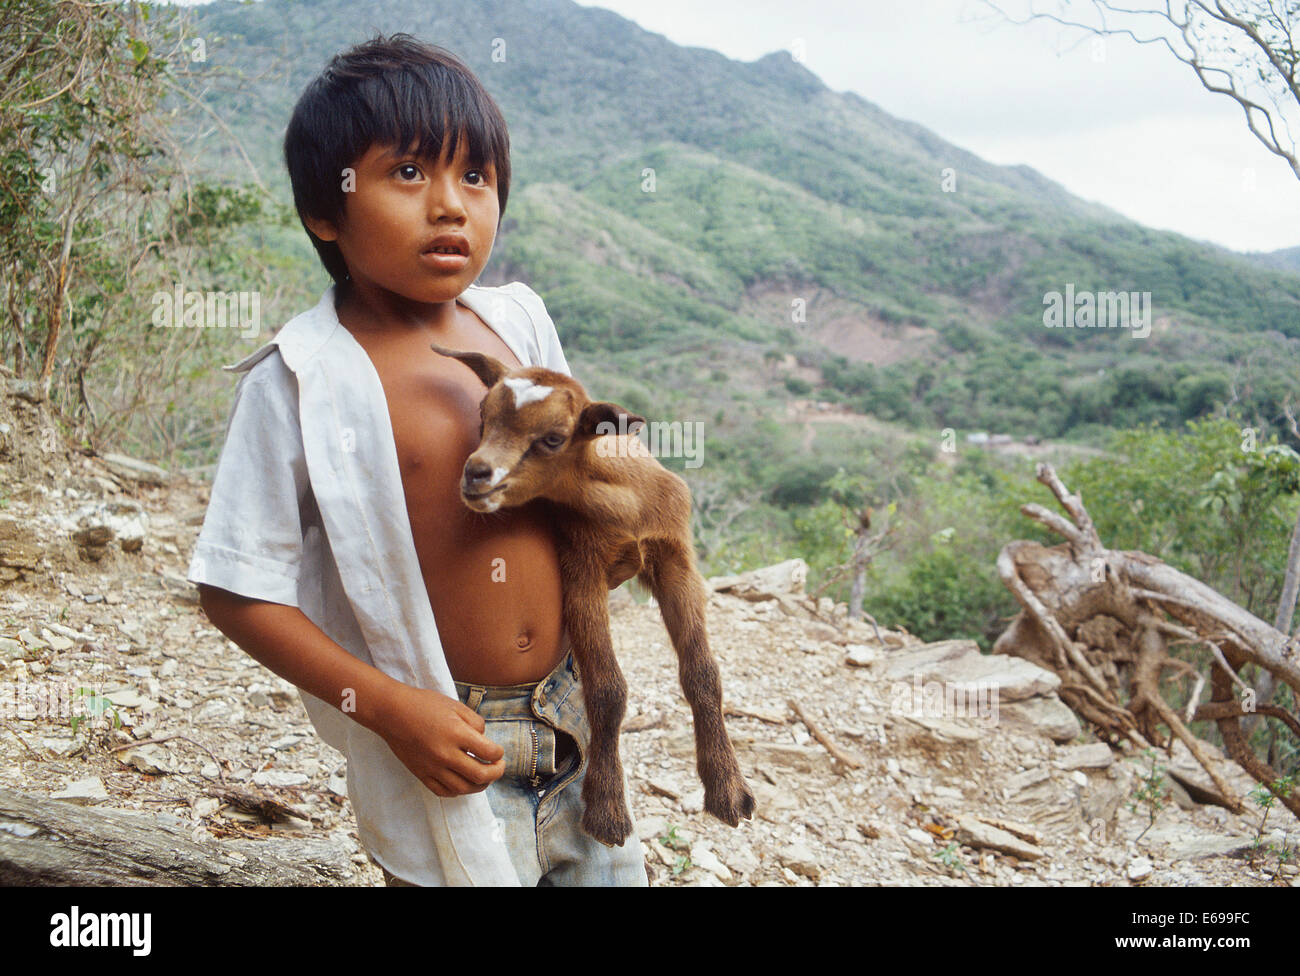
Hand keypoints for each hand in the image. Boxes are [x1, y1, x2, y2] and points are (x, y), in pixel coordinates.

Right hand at [379, 683, 505, 796]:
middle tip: (499, 766)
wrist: (392, 712)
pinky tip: (463, 782)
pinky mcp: (421, 774)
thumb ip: (475, 722)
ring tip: (485, 777)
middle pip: (480, 775)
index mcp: (456, 734)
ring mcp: (432, 767)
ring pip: (463, 788)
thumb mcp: (455, 706)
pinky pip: (443, 791)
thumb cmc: (424, 704)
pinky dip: (457, 791)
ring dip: (480, 785)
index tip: (498, 751)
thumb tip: (484, 739)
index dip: (499, 753)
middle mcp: (445, 754)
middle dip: (496, 772)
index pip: (489, 752)